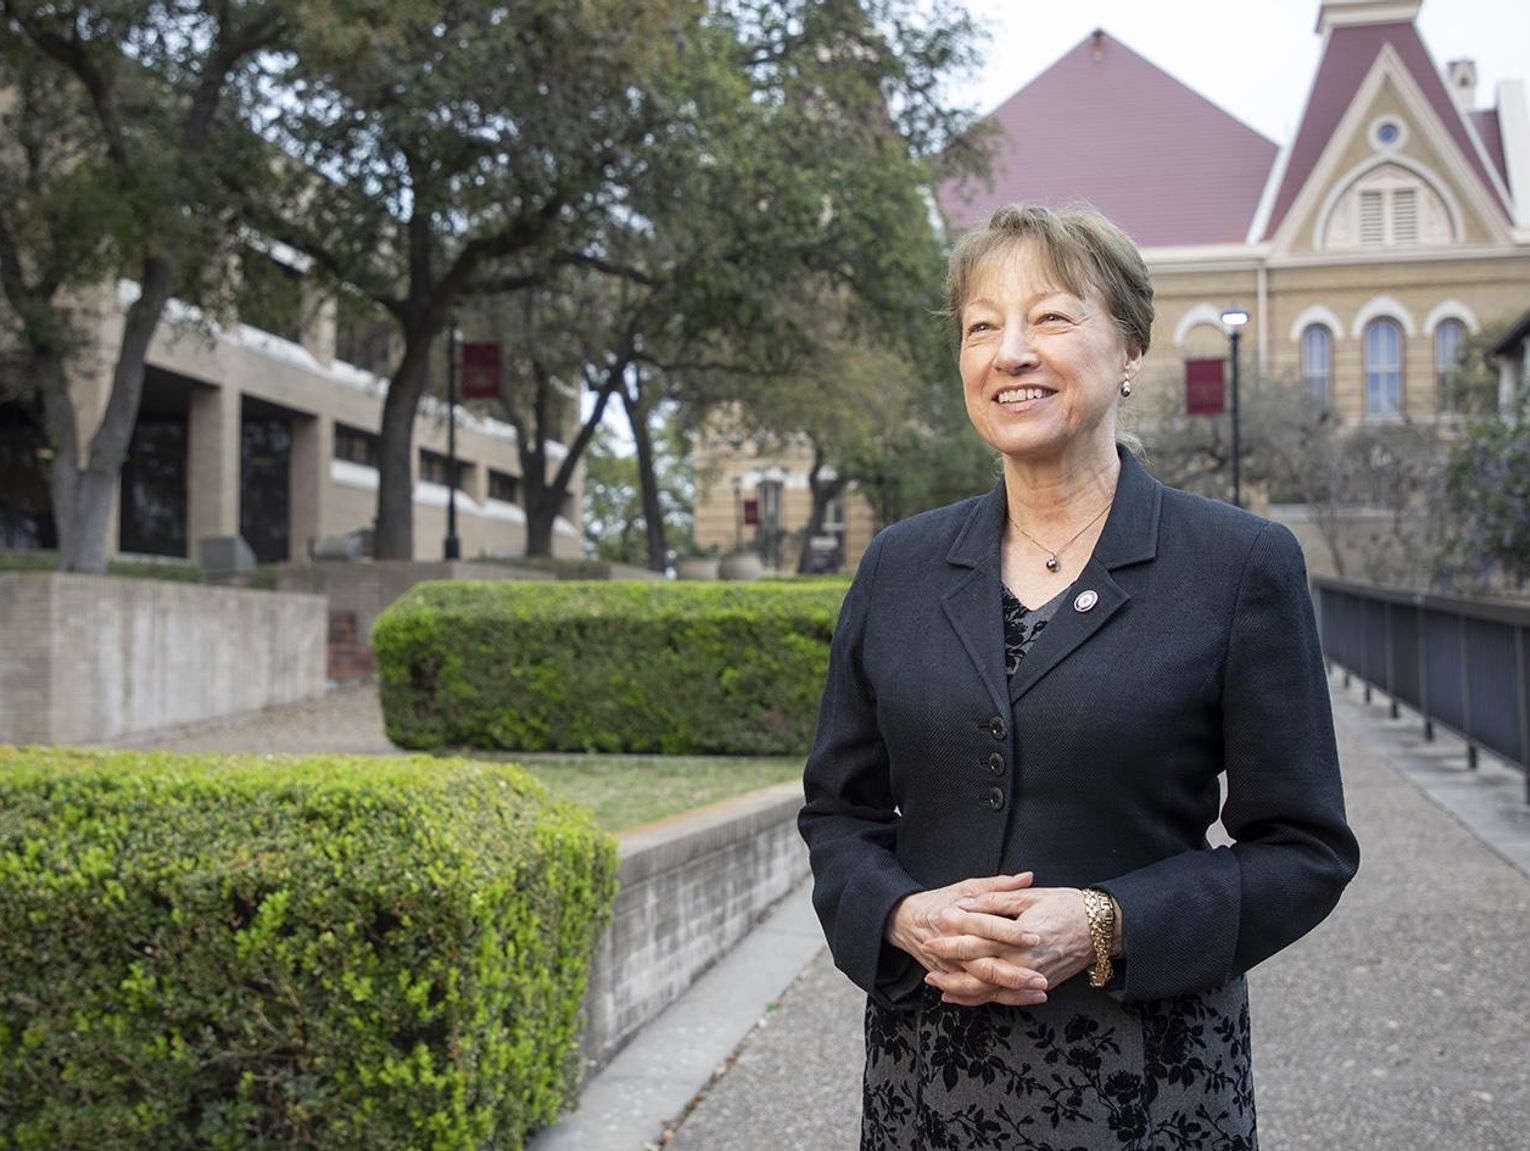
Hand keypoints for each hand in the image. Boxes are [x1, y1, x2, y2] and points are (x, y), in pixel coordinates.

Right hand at [885, 873, 1047, 1005]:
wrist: (905, 920)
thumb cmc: (941, 900)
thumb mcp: (966, 887)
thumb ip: (999, 885)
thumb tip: (1028, 877)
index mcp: (955, 918)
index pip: (985, 926)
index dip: (1010, 933)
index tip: (1035, 937)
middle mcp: (949, 944)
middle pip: (983, 964)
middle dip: (1014, 974)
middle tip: (1041, 978)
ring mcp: (947, 966)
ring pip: (981, 986)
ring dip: (1011, 993)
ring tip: (1039, 993)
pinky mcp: (949, 978)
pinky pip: (975, 995)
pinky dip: (998, 999)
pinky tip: (1022, 999)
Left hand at [921, 887, 1094, 1005]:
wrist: (1101, 929)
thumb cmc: (1067, 906)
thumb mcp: (1030, 896)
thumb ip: (995, 900)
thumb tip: (964, 905)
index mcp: (1020, 937)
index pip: (978, 936)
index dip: (955, 929)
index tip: (936, 921)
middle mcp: (1024, 963)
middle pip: (978, 966)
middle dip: (949, 960)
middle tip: (926, 951)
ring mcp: (1031, 978)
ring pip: (987, 990)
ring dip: (959, 987)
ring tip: (935, 982)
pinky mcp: (1038, 987)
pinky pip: (1004, 999)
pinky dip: (981, 1000)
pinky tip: (962, 997)